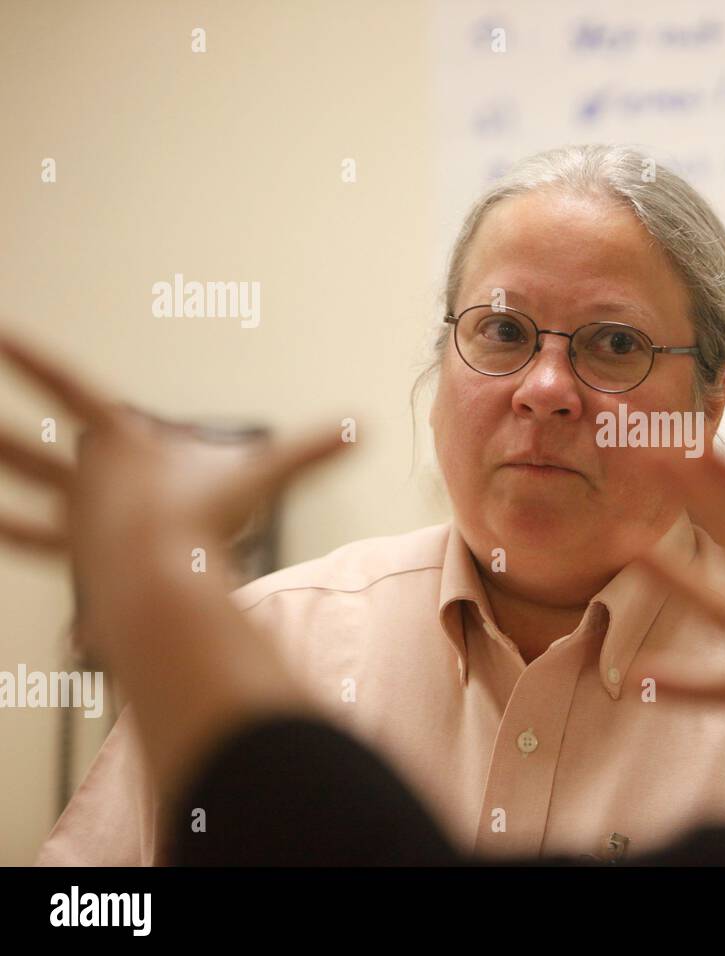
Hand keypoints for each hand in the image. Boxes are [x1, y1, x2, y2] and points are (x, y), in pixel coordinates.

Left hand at [0, 328, 347, 800]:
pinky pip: (38, 540)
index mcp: (124, 441)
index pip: (71, 388)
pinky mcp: (77, 553)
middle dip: (1, 427)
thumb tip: (364, 428)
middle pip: (29, 445)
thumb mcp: (262, 475)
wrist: (164, 577)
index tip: (0, 336)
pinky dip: (20, 532)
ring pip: (24, 488)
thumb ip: (310, 451)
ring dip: (2, 469)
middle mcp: (89, 474)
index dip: (35, 362)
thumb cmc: (206, 516)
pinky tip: (0, 524)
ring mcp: (77, 516)